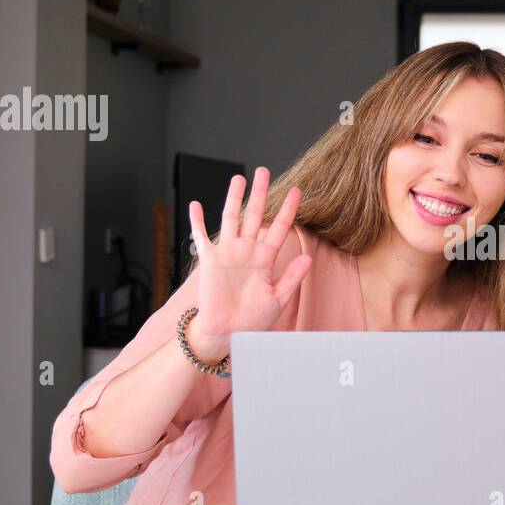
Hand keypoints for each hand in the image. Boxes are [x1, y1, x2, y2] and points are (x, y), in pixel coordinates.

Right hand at [185, 168, 311, 359]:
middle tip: (263, 171)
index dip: (288, 210)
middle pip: (254, 215)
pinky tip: (195, 205)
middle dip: (260, 193)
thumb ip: (292, 277)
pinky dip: (197, 222)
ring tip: (238, 178)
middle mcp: (247, 251)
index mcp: (265, 259)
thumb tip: (309, 257)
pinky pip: (202, 237)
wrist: (228, 333)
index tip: (298, 191)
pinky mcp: (210, 261)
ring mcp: (228, 254)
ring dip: (234, 198)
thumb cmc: (253, 319)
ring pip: (232, 219)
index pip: (279, 228)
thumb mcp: (277, 298)